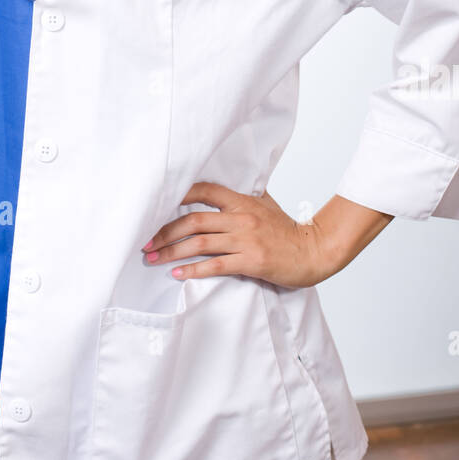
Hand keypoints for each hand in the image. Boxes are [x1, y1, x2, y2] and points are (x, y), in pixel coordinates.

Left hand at [141, 181, 329, 289]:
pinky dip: (193, 270)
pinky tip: (177, 274)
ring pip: (200, 243)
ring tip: (153, 259)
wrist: (313, 251)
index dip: (177, 195)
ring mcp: (246, 239)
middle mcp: (240, 218)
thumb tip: (227, 185)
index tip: (155, 206)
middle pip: (193, 220)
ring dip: (172, 252)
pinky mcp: (251, 261)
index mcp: (242, 202)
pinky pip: (215, 265)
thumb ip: (245, 196)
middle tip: (145, 242)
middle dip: (164, 232)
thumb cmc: (287, 230)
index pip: (204, 190)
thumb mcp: (266, 204)